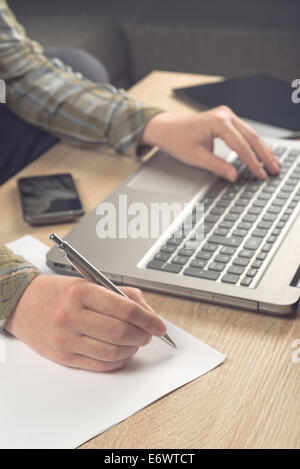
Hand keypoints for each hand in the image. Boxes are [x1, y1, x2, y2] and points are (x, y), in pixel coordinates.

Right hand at [4, 275, 165, 371]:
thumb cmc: (60, 293)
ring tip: (136, 342)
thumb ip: (122, 295)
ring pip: (113, 352)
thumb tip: (148, 314)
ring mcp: (67, 339)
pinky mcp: (65, 357)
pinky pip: (100, 364)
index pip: (125, 309)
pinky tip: (123, 352)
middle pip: (121, 332)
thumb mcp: (90, 283)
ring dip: (133, 349)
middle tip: (150, 333)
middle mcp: (72, 316)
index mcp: (82, 293)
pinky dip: (119, 360)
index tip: (159, 325)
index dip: (148, 319)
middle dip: (143, 335)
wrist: (23, 305)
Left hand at [141, 107, 280, 181]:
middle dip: (264, 156)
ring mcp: (227, 115)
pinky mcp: (227, 119)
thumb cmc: (178, 141)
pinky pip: (245, 133)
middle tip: (275, 170)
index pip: (241, 145)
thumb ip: (217, 166)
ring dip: (262, 150)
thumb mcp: (197, 157)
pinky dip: (254, 145)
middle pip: (251, 137)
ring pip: (251, 134)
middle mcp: (225, 115)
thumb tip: (234, 176)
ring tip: (274, 164)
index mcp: (218, 122)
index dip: (252, 162)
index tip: (261, 175)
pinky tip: (263, 154)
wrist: (168, 129)